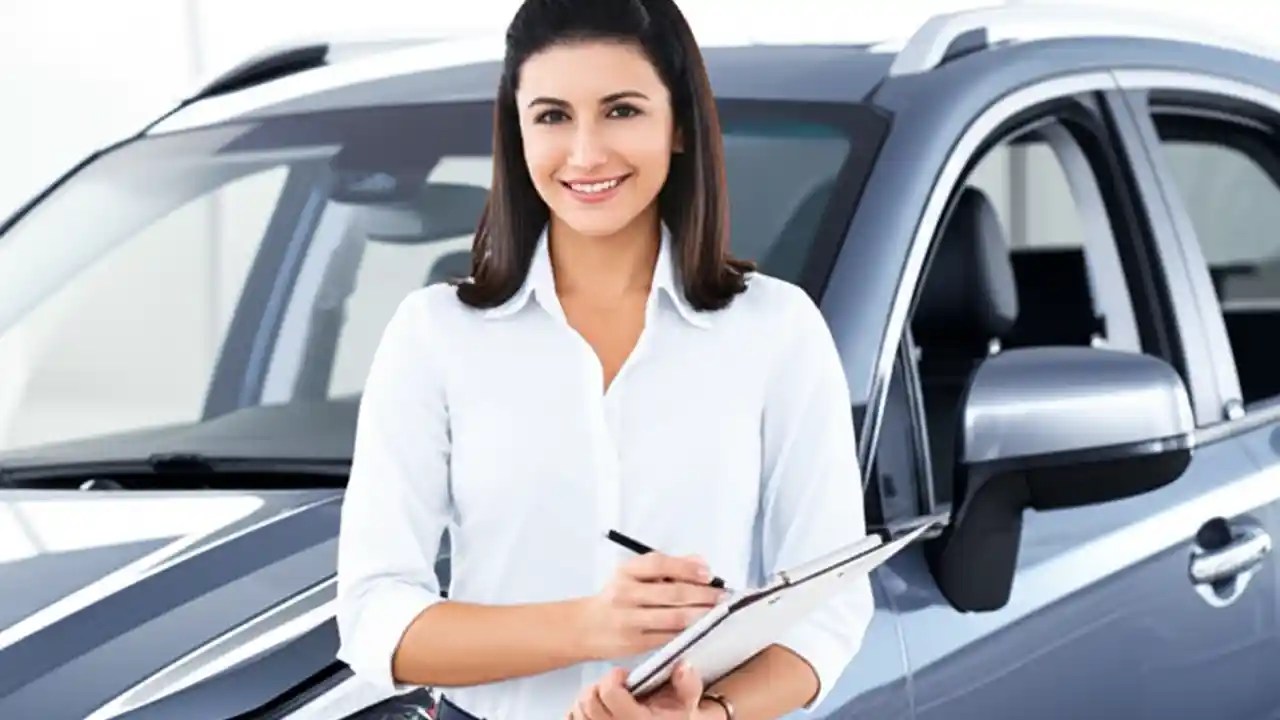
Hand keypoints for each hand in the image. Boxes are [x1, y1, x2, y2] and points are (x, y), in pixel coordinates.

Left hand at [568, 662, 704, 719]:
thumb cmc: (673, 717)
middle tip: (613, 684)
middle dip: (598, 686)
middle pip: (589, 701)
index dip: (614, 678)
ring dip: (587, 698)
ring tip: (604, 696)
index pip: (610, 693)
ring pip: (577, 712)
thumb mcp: (687, 701)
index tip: (623, 675)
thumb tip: (683, 666)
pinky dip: (577, 712)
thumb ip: (687, 684)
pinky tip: (593, 709)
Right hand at [577, 552, 726, 659]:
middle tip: (721, 596)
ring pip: (673, 617)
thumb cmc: (615, 598)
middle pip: (671, 593)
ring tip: (715, 611)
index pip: (658, 564)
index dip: (687, 567)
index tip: (708, 573)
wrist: (584, 627)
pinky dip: (687, 631)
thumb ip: (667, 567)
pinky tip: (699, 627)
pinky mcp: (635, 642)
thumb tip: (700, 562)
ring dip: (699, 614)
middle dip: (702, 594)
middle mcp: (625, 594)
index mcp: (626, 572)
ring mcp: (629, 620)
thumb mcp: (633, 575)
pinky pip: (668, 637)